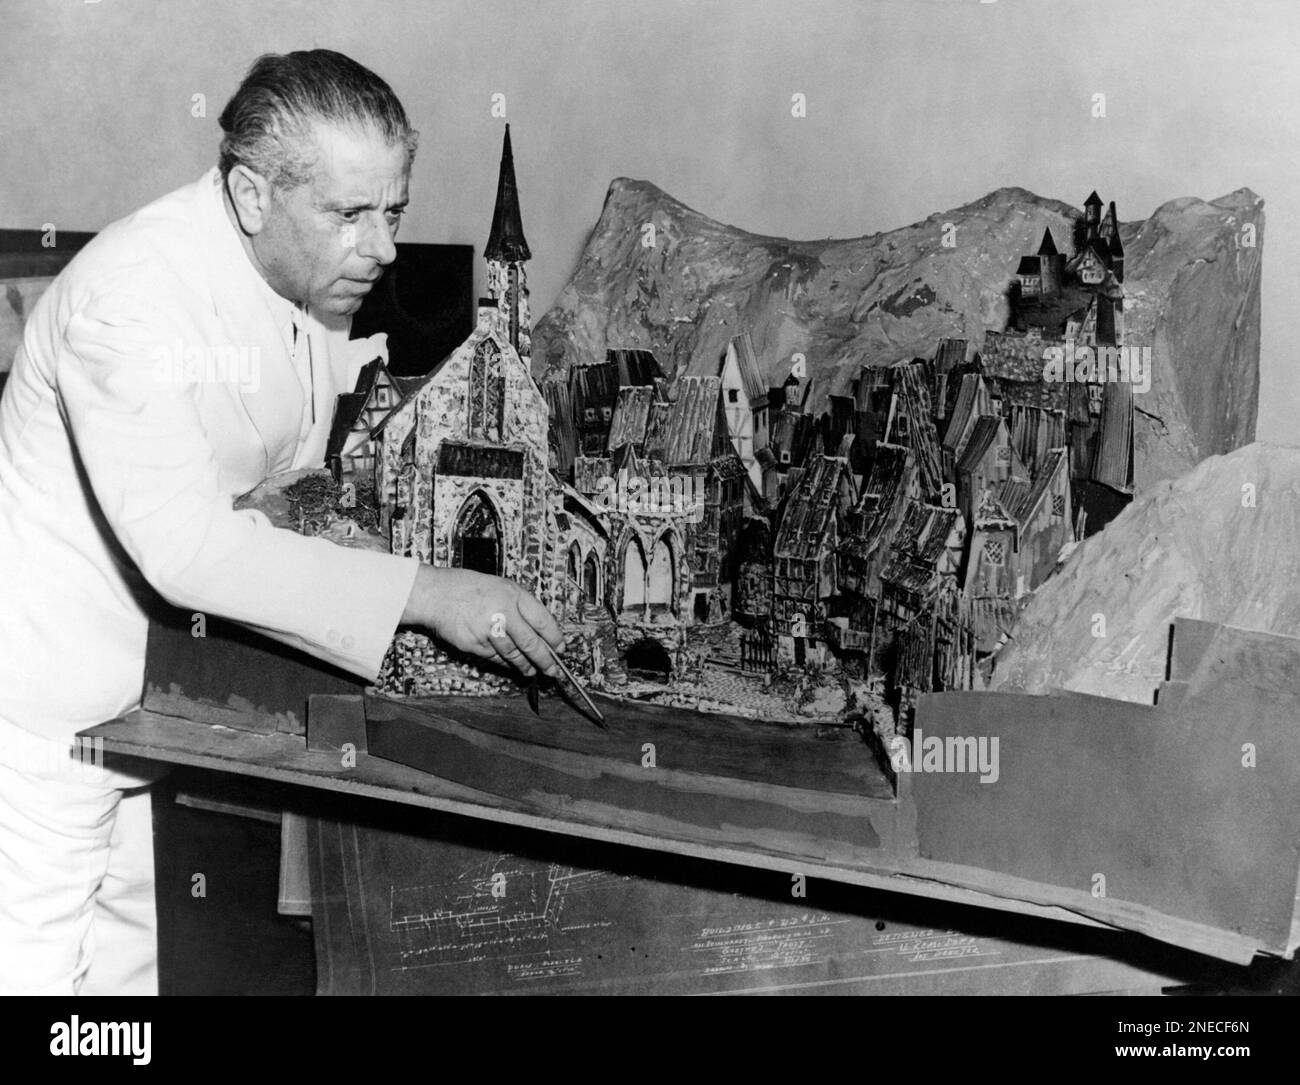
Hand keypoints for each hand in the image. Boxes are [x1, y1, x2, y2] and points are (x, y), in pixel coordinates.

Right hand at [401, 564, 562, 676]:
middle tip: (553, 671)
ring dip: (525, 665)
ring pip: (514, 654)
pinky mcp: (475, 645)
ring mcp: (489, 631)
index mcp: (513, 595)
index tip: (560, 648)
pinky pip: (496, 658)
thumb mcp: (501, 587)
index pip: (543, 621)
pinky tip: (511, 665)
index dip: (554, 638)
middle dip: (545, 660)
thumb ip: (520, 606)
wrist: (435, 595)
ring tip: (533, 671)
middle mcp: (504, 613)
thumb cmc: (469, 588)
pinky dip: (506, 663)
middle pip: (531, 643)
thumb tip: (539, 630)